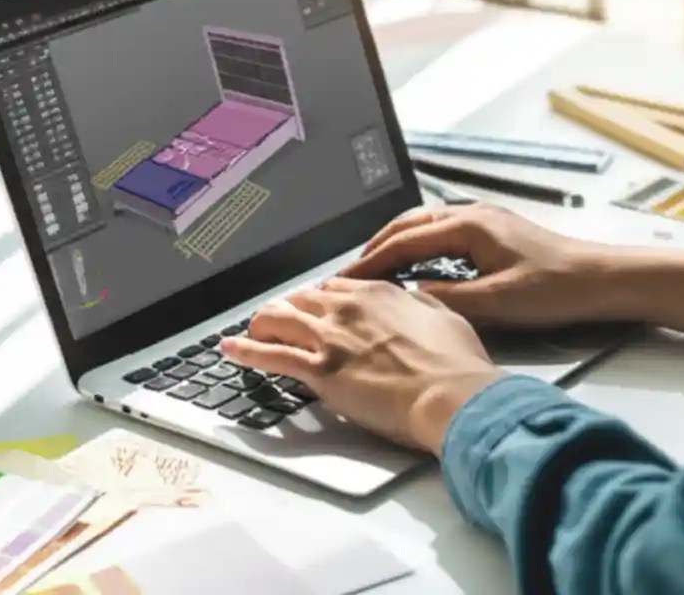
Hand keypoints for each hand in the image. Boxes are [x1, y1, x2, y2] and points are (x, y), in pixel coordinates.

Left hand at [220, 278, 503, 453]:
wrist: (451, 396)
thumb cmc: (456, 365)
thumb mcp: (444, 317)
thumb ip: (419, 305)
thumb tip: (411, 301)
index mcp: (378, 292)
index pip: (334, 286)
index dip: (320, 299)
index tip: (316, 308)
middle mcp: (348, 308)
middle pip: (301, 298)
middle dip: (288, 309)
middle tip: (282, 321)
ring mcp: (330, 338)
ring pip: (277, 318)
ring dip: (261, 324)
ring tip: (250, 331)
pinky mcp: (318, 371)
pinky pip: (268, 355)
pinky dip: (243, 351)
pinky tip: (228, 350)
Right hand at [340, 203, 613, 327]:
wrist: (601, 279)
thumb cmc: (557, 288)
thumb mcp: (496, 301)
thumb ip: (447, 299)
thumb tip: (408, 298)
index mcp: (468, 226)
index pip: (403, 243)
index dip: (369, 263)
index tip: (344, 281)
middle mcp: (472, 215)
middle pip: (407, 226)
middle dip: (374, 249)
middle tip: (348, 275)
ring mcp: (484, 220)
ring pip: (423, 227)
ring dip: (394, 245)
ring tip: (372, 269)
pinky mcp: (494, 232)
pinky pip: (441, 233)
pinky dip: (417, 246)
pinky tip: (415, 266)